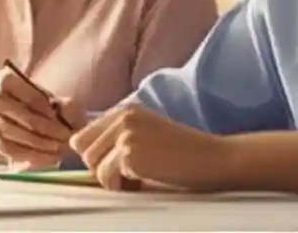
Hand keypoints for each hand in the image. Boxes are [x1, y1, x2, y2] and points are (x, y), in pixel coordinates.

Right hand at [0, 67, 82, 169]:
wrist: (40, 125)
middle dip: (36, 123)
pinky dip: (29, 154)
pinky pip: (7, 149)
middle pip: (5, 108)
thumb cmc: (49, 109)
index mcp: (2, 79)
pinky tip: (48, 156)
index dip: (32, 98)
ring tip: (57, 146)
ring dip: (34, 141)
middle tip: (61, 135)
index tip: (53, 112)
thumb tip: (64, 109)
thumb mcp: (61, 102)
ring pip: (4, 130)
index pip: (10, 84)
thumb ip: (67, 105)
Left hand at [70, 104, 234, 191]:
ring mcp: (125, 133)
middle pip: (84, 151)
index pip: (83, 136)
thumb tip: (83, 159)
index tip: (113, 167)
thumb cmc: (182, 156)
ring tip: (138, 178)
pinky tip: (145, 180)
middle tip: (130, 176)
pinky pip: (107, 179)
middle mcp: (122, 117)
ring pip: (93, 165)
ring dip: (112, 180)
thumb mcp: (146, 136)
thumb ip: (116, 141)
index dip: (94, 157)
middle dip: (101, 169)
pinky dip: (122, 187)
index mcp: (124, 110)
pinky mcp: (130, 153)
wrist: (214, 159)